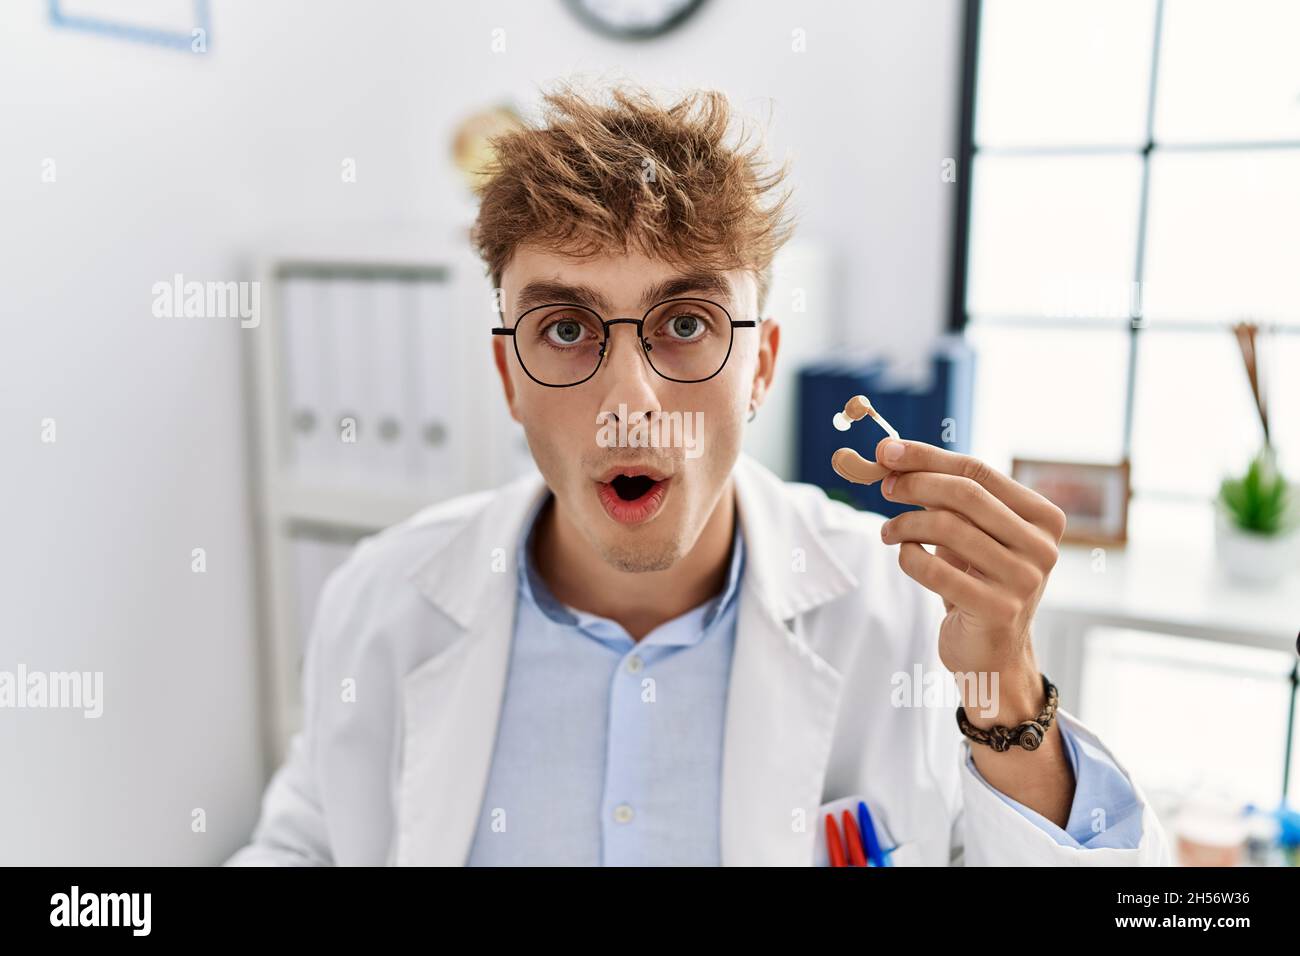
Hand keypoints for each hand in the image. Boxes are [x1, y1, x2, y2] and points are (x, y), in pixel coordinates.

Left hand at [869, 438, 1066, 707]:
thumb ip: (944, 494)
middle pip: (964, 494)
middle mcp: (1042, 547)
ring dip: (905, 523)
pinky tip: (905, 555)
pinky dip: (908, 557)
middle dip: (914, 484)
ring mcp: (1025, 580)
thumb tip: (889, 454)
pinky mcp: (998, 611)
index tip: (886, 452)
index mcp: (1044, 518)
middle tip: (884, 488)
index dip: (927, 458)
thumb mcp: (973, 533)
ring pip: (946, 528)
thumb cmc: (978, 581)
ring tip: (889, 531)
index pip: (978, 471)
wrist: (993, 654)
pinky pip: (933, 569)